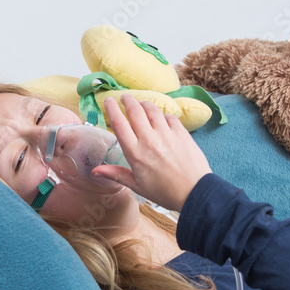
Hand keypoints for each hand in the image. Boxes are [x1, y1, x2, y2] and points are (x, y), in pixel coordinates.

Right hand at [92, 94, 211, 211]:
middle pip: (135, 111)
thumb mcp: (137, 186)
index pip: (119, 124)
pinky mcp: (182, 133)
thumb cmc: (164, 192)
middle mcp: (149, 139)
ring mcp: (166, 134)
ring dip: (145, 104)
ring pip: (152, 110)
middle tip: (125, 97)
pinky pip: (170, 117)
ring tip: (142, 104)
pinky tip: (162, 119)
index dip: (112, 109)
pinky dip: (163, 115)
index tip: (109, 101)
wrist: (194, 193)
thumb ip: (116, 174)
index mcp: (135, 153)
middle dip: (127, 100)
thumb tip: (95, 171)